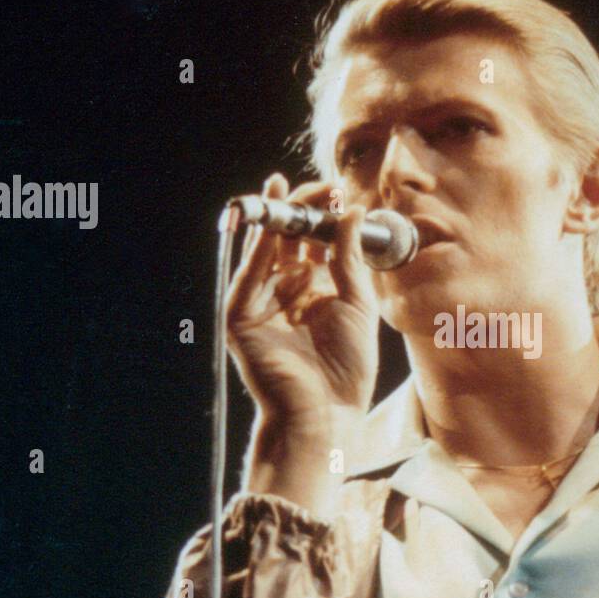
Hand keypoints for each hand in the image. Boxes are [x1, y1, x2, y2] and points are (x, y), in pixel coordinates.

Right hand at [224, 172, 380, 438]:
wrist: (325, 411)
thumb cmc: (347, 366)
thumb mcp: (357, 303)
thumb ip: (349, 257)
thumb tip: (350, 211)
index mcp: (317, 289)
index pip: (314, 242)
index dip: (323, 216)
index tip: (337, 192)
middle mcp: (287, 291)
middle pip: (288, 239)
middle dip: (300, 209)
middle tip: (318, 186)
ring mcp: (262, 302)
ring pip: (264, 250)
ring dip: (274, 219)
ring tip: (286, 186)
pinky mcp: (241, 317)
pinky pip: (248, 276)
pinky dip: (257, 249)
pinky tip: (271, 226)